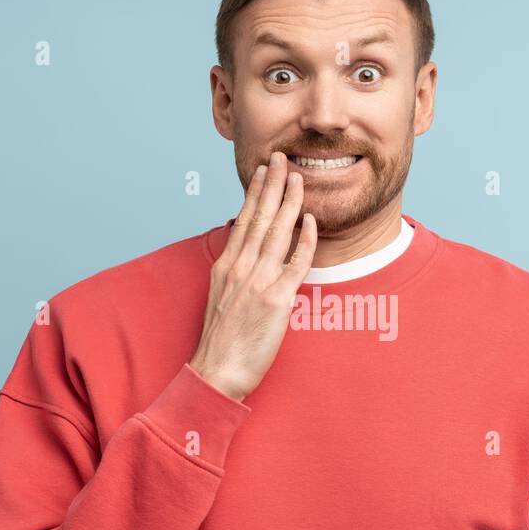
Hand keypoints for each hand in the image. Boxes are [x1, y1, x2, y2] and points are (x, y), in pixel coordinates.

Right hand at [189, 151, 316, 401]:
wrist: (216, 371)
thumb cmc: (221, 341)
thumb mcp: (220, 298)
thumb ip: (235, 273)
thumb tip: (246, 254)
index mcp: (226, 266)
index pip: (243, 220)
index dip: (255, 193)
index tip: (263, 171)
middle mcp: (240, 268)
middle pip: (260, 217)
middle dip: (273, 185)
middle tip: (282, 158)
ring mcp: (258, 282)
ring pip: (277, 233)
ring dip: (290, 202)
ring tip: (299, 178)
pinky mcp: (277, 299)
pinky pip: (295, 263)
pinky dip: (305, 240)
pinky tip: (311, 222)